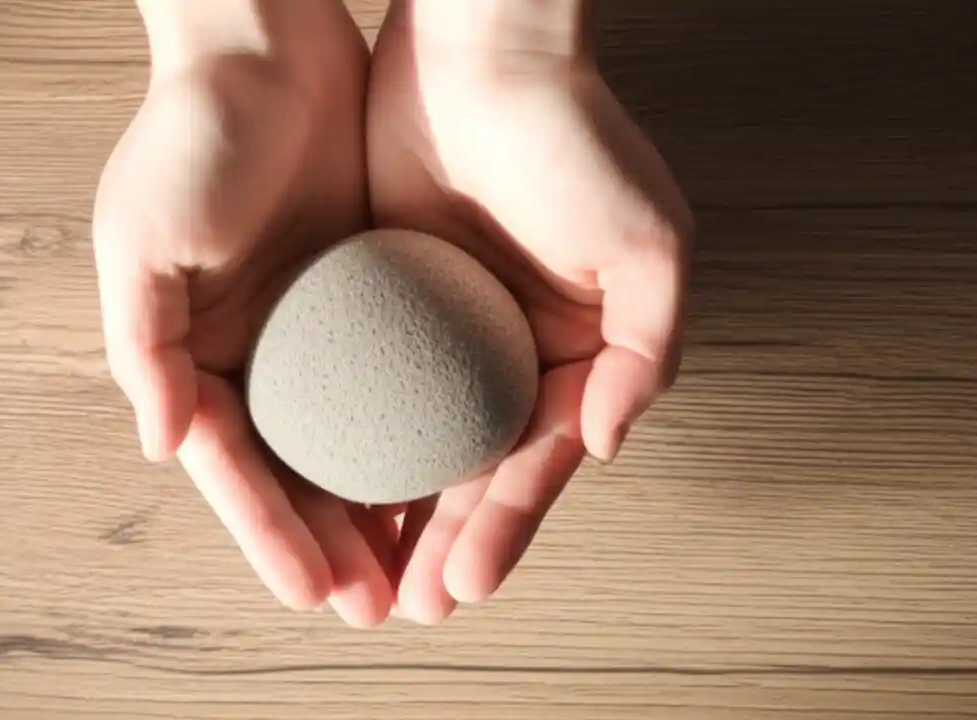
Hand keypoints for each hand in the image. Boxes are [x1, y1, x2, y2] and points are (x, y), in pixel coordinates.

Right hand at [93, 0, 393, 626]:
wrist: (266, 41)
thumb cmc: (193, 131)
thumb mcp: (143, 236)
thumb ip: (146, 346)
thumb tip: (166, 449)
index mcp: (194, 350)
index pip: (235, 466)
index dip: (270, 534)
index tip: (314, 593)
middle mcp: (256, 349)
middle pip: (295, 468)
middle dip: (332, 542)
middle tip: (378, 604)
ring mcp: (315, 324)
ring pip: (351, 438)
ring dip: (378, 503)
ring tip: (417, 567)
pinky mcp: (367, 290)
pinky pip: (395, 378)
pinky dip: (413, 430)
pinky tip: (445, 472)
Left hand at [368, 0, 692, 622]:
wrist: (483, 50)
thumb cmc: (576, 136)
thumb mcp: (650, 243)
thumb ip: (646, 350)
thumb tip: (602, 444)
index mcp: (572, 348)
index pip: (534, 459)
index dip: (502, 526)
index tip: (464, 583)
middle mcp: (505, 348)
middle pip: (470, 464)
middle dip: (441, 538)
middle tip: (406, 603)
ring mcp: (441, 327)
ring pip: (412, 437)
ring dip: (390, 506)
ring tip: (362, 570)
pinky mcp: (381, 296)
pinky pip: (362, 381)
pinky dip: (349, 434)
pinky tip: (326, 482)